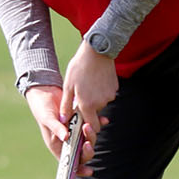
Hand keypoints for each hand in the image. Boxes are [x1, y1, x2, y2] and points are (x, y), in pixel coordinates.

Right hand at [24, 85, 95, 173]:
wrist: (46, 90)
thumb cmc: (42, 107)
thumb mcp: (47, 118)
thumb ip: (56, 127)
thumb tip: (66, 138)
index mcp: (57, 145)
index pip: (69, 162)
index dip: (79, 168)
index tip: (89, 170)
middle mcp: (68, 140)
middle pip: (82, 152)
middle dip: (87, 150)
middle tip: (88, 142)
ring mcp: (76, 130)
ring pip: (89, 139)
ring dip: (91, 135)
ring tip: (88, 125)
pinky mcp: (82, 120)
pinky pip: (93, 125)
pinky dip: (99, 123)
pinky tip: (104, 119)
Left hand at [59, 41, 117, 165]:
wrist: (97, 51)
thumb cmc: (79, 68)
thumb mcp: (68, 86)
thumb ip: (66, 105)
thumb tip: (63, 120)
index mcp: (87, 104)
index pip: (91, 126)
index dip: (86, 127)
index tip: (81, 123)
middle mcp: (100, 103)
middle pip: (95, 115)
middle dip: (89, 111)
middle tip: (81, 98)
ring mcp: (109, 96)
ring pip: (101, 104)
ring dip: (94, 100)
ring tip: (87, 85)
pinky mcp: (115, 89)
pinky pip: (107, 95)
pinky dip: (101, 92)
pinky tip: (95, 80)